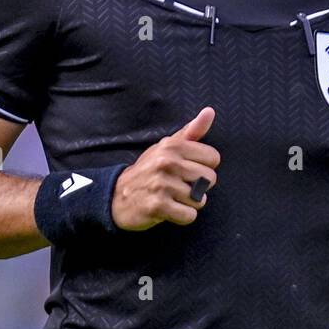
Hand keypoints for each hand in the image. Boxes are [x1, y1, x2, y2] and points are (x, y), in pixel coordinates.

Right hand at [113, 107, 220, 229]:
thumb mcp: (167, 147)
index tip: (187, 170)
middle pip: (210, 179)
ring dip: (188, 203)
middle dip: (198, 187)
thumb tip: (210, 111)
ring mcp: (162, 185)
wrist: (115, 195)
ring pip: (200, 200)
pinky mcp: (157, 206)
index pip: (213, 158)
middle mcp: (167, 163)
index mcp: (172, 146)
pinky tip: (169, 210)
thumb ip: (192, 131)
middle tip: (178, 186)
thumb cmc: (148, 170)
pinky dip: (182, 217)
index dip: (203, 167)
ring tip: (171, 197)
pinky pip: (189, 216)